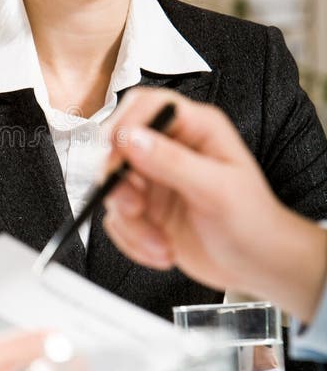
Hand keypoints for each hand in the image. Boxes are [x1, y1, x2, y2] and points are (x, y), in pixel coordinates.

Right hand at [103, 87, 326, 323]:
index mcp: (194, 128)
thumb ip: (171, 161)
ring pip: (114, 187)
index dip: (124, 125)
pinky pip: (117, 219)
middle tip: (133, 207)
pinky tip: (163, 250)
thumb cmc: (252, 222)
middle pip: (118, 147)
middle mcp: (169, 149)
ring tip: (159, 243)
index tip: (116, 157)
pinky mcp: (145, 208)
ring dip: (130, 222)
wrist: (257, 265)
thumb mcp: (216, 189)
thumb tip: (130, 138)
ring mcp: (154, 179)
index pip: (146, 105)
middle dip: (118, 181)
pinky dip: (132, 240)